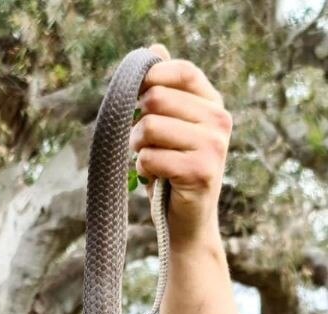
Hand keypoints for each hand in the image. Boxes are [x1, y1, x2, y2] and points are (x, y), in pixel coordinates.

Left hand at [130, 43, 232, 248]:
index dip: (153, 77)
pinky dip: (143, 170)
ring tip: (150, 163)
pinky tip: (156, 180)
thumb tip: (154, 48)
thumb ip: (163, 92)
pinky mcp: (201, 170)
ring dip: (137, 149)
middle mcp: (219, 120)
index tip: (135, 95)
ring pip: (150, 128)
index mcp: (213, 105)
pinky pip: (150, 158)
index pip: (183, 71)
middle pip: (157, 99)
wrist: (186, 223)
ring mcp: (214, 145)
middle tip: (143, 145)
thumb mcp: (167, 129)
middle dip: (137, 124)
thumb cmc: (171, 174)